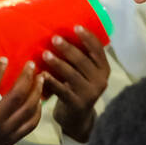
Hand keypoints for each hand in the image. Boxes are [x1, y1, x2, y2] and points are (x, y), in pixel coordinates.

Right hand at [0, 58, 43, 144]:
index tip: (4, 58)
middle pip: (16, 96)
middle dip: (26, 78)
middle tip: (31, 65)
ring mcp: (7, 130)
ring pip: (29, 109)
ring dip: (37, 92)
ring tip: (40, 78)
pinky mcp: (14, 138)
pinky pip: (32, 123)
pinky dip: (38, 110)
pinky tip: (39, 100)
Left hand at [42, 26, 109, 142]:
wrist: (77, 117)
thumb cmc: (76, 87)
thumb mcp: (82, 72)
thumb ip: (78, 57)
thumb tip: (59, 32)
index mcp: (103, 69)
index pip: (98, 50)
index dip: (88, 38)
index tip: (76, 26)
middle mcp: (100, 81)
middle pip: (83, 61)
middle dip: (69, 49)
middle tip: (54, 38)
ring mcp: (89, 94)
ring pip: (72, 75)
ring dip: (58, 63)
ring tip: (45, 54)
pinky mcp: (77, 104)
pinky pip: (63, 90)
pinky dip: (52, 82)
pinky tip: (42, 75)